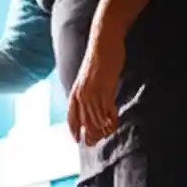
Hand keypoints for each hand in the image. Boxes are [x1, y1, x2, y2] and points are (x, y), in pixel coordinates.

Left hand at [67, 30, 125, 145]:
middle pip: (85, 122)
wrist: (103, 44)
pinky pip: (107, 110)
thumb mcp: (86, 79)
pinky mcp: (106, 89)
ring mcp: (93, 93)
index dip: (74, 130)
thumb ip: (85, 92)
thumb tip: (89, 104)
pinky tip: (114, 124)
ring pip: (96, 118)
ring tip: (106, 134)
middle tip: (95, 143)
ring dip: (102, 129)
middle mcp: (82, 95)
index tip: (77, 140)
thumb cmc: (97, 59)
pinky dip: (111, 119)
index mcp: (74, 93)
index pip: (71, 117)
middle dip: (90, 134)